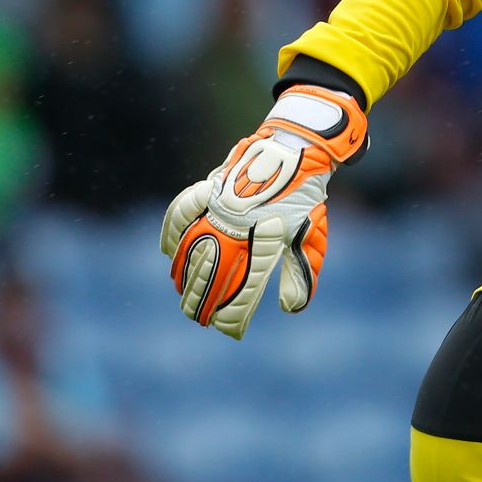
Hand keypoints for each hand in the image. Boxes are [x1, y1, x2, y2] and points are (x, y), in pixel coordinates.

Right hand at [160, 85, 367, 338]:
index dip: (234, 314)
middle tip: (198, 319)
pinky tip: (168, 251)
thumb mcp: (312, 238)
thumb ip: (300, 275)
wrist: (296, 151)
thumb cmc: (306, 199)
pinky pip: (182, 213)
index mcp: (266, 242)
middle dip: (202, 301)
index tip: (230, 330)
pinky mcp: (210, 189)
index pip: (243, 289)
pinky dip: (172, 233)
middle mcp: (237, 227)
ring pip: (192, 248)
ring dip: (185, 274)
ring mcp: (219, 207)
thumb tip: (290, 309)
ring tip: (181, 294)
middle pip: (211, 273)